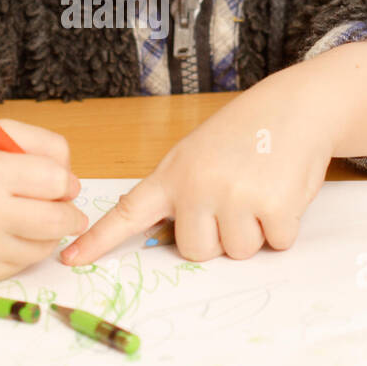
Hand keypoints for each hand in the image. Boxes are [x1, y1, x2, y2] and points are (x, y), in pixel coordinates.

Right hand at [0, 117, 88, 283]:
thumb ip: (45, 147)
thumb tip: (73, 187)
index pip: (56, 182)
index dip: (64, 181)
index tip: (58, 181)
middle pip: (58, 220)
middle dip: (69, 213)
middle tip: (63, 205)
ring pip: (46, 246)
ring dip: (48, 231)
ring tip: (27, 215)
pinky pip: (24, 263)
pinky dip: (25, 248)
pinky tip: (6, 232)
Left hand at [59, 69, 334, 266]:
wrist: (296, 106)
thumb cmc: (245, 135)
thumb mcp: (198, 154)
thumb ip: (181, 192)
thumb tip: (172, 240)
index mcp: (173, 174)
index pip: (128, 212)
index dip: (98, 240)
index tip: (70, 259)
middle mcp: (197, 187)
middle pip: (195, 251)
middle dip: (218, 236)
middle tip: (236, 199)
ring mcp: (234, 198)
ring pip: (237, 252)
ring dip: (254, 231)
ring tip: (260, 189)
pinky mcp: (272, 208)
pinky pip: (275, 244)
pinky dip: (283, 227)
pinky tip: (282, 191)